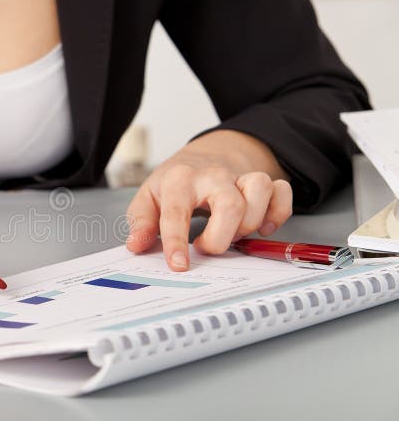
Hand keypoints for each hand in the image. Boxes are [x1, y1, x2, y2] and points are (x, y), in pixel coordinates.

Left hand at [125, 130, 292, 270]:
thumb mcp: (149, 197)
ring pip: (260, 192)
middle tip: (204, 246)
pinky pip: (283, 193)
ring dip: (250, 223)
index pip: (178, 212)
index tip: (179, 265)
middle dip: (221, 237)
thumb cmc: (176, 182)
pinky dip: (278, 213)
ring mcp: (241, 176)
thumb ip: (141, 222)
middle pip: (231, 206)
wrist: (204, 155)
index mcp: (179, 180)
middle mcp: (213, 176)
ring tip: (230, 232)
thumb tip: (136, 245)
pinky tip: (262, 226)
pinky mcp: (264, 181)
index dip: (177, 241)